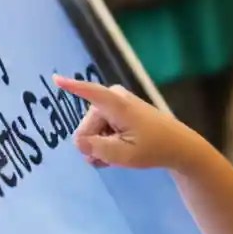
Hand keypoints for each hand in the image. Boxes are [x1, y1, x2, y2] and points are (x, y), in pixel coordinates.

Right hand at [54, 76, 201, 170]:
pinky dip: (106, 144)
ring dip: (101, 147)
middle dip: (96, 145)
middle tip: (118, 154)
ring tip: (121, 153)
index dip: (72, 86)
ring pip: (90, 133)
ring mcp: (114, 105)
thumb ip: (97, 149)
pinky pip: (98, 131)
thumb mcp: (123, 155)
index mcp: (116, 104)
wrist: (177, 146)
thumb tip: (79, 142)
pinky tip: (119, 151)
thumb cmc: (153, 149)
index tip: (55, 78)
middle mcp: (113, 99)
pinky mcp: (115, 112)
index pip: (90, 92)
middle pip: (85, 129)